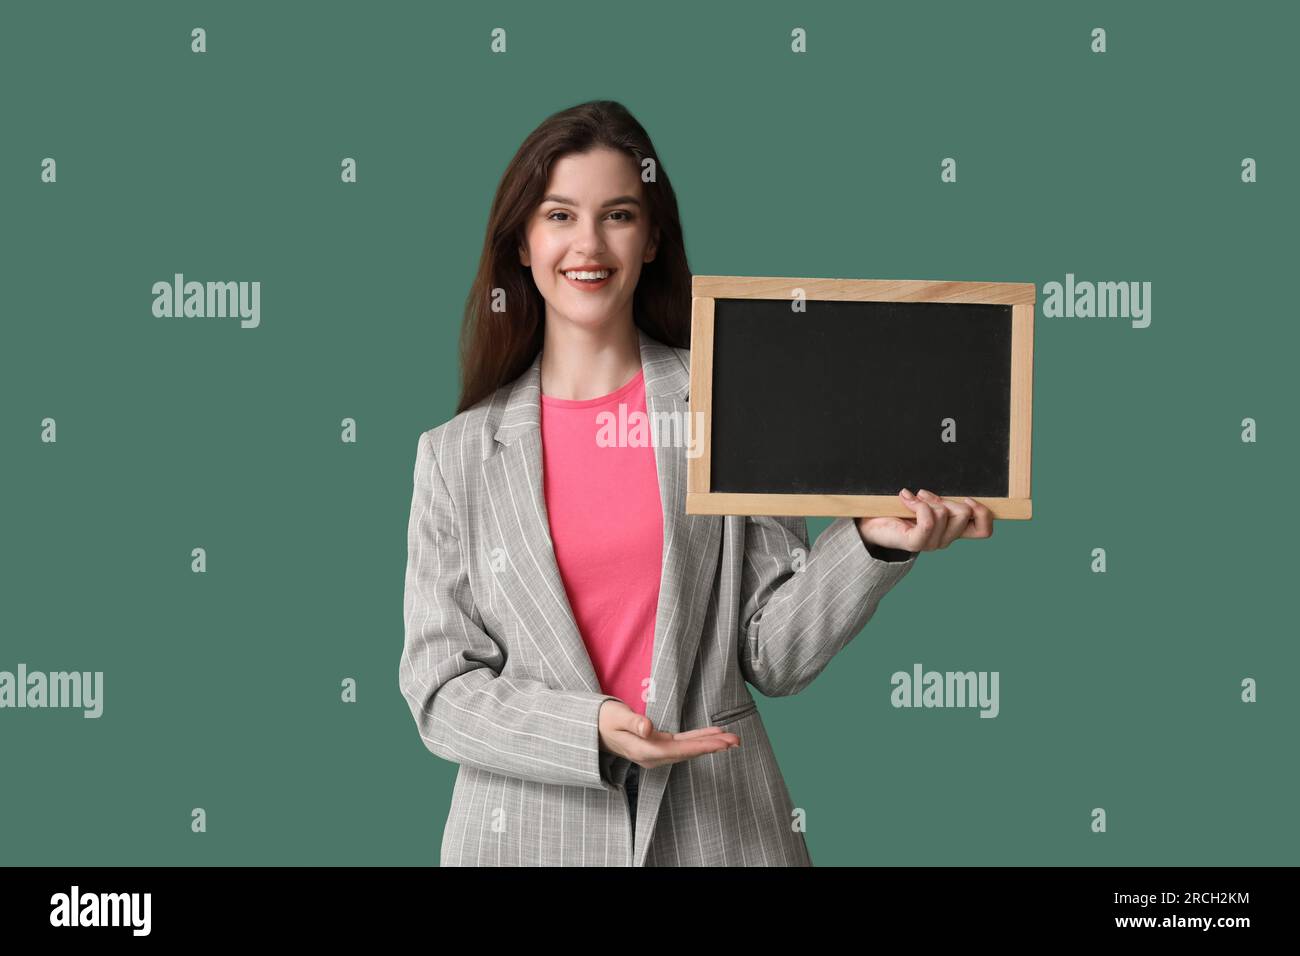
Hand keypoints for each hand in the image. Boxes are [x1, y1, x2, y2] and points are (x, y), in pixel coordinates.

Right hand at [598, 698, 738, 769]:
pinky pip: (683, 744)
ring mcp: (657, 753)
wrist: (594, 730)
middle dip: (712, 746)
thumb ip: (632, 722)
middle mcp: (654, 756)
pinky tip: (714, 736)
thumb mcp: (616, 717)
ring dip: (710, 744)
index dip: (700, 746)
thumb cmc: (604, 720)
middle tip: (736, 741)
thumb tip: (648, 728)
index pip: (678, 750)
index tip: (720, 742)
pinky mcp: (659, 746)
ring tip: (732, 740)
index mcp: (645, 750)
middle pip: (688, 752)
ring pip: (688, 749)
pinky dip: (699, 739)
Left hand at [855, 488, 994, 553]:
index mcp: (952, 530)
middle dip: (946, 497)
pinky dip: (918, 505)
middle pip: (964, 513)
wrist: (870, 520)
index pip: (984, 531)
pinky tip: (906, 498)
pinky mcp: (914, 543)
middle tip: (926, 496)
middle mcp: (945, 539)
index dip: (983, 513)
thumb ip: (945, 500)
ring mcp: (930, 544)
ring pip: (944, 512)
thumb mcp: (930, 501)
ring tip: (912, 499)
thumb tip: (965, 496)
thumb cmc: (899, 509)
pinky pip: (928, 520)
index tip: (968, 498)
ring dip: (927, 500)